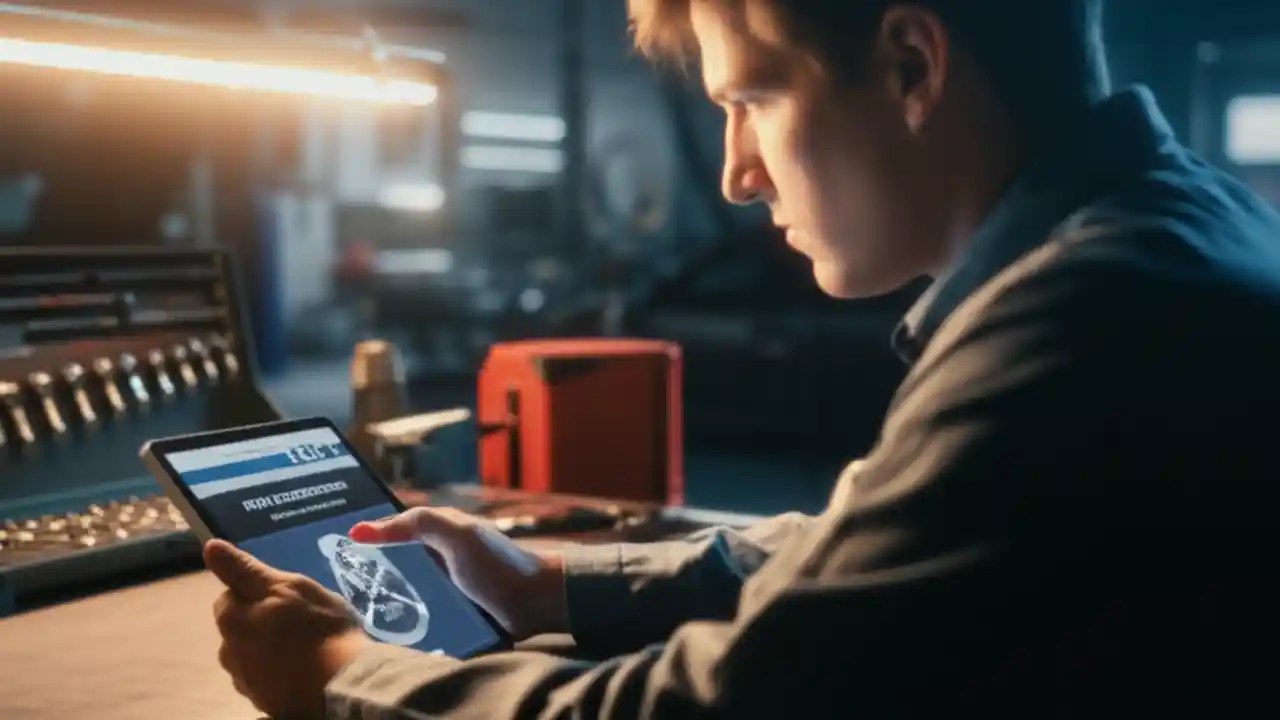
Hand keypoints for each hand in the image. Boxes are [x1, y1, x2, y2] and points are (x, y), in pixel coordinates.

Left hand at [204, 539, 372, 719]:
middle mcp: (228, 651)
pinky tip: (302, 669)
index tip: (284, 596)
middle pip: (238, 627)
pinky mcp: (262, 702)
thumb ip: (245, 570)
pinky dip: (278, 673)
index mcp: (231, 618)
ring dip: (267, 649)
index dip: (257, 591)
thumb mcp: (287, 586)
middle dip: (259, 621)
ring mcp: (244, 681)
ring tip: (302, 647)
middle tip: (297, 619)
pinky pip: (264, 679)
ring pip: (251, 655)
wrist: (341, 685)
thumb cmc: (318, 627)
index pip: (231, 594)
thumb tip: (209, 547)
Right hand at [350, 507, 567, 639]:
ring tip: (350, 610)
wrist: (536, 603)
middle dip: (362, 574)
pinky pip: (413, 620)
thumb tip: (359, 530)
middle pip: (386, 566)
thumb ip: (416, 524)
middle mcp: (432, 560)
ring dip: (379, 602)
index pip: (386, 532)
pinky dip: (399, 623)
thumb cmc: (499, 563)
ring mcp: (438, 591)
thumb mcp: (456, 534)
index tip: (324, 546)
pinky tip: (381, 629)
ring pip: (396, 595)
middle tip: (332, 584)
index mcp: (433, 534)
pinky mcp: (446, 619)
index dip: (359, 537)